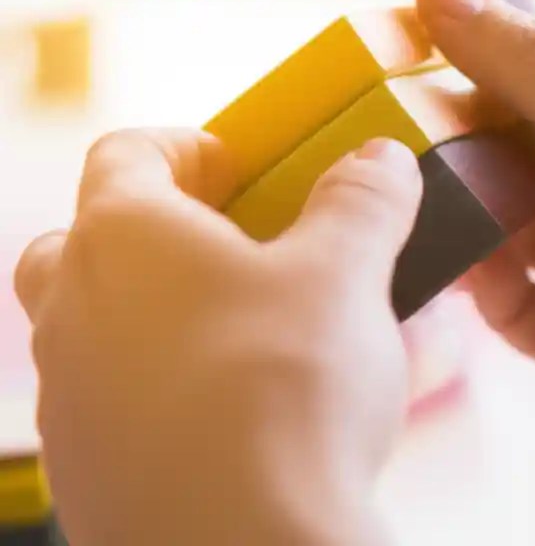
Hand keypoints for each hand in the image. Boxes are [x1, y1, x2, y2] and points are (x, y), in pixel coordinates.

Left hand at [14, 130, 420, 545]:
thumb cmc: (285, 393)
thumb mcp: (347, 275)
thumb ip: (362, 204)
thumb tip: (380, 161)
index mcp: (124, 237)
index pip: (128, 152)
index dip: (188, 146)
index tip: (241, 165)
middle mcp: (74, 310)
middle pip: (86, 242)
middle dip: (156, 233)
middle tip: (233, 248)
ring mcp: (70, 398)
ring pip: (99, 330)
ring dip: (164, 316)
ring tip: (253, 337)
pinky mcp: (87, 472)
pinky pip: (117, 409)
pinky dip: (166, 393)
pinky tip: (241, 418)